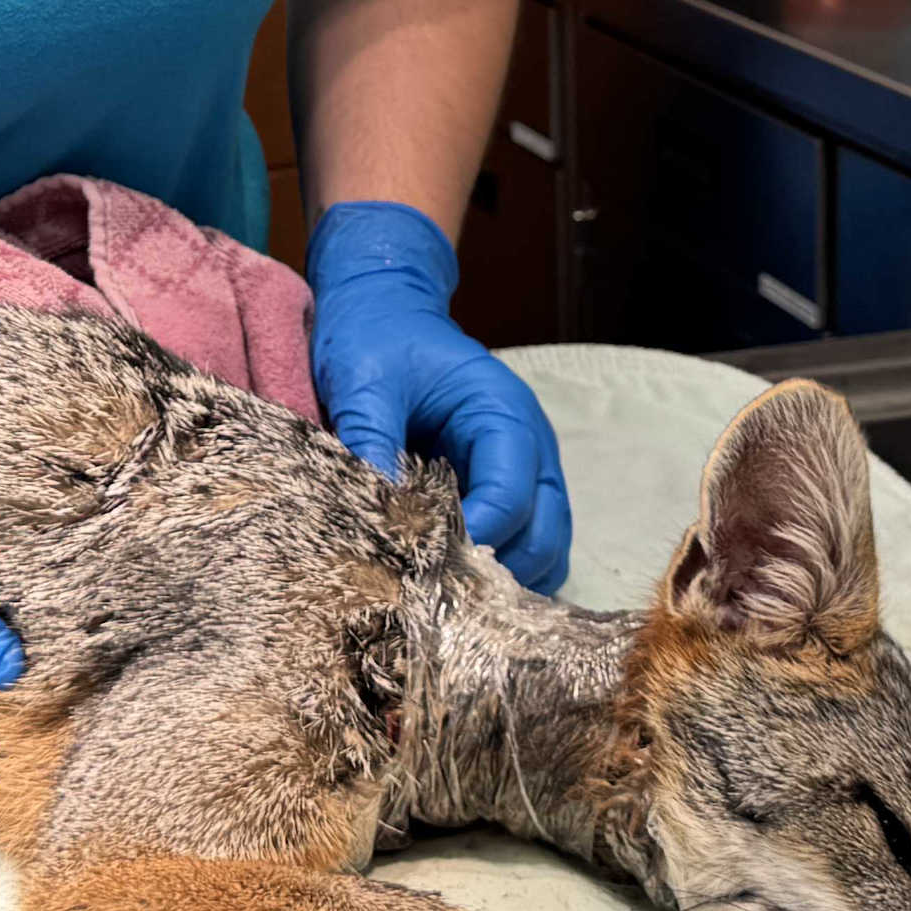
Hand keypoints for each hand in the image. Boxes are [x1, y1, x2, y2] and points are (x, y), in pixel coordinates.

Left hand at [304, 199, 571, 591]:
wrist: (382, 309)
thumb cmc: (377, 337)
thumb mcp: (365, 380)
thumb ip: (372, 438)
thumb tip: (375, 509)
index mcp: (505, 413)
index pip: (513, 492)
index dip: (478, 537)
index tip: (428, 566)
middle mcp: (528, 447)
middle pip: (545, 531)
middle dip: (499, 571)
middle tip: (440, 597)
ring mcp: (522, 472)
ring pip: (543, 548)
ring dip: (505, 580)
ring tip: (447, 600)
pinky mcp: (502, 491)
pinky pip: (520, 545)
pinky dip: (498, 573)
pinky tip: (451, 588)